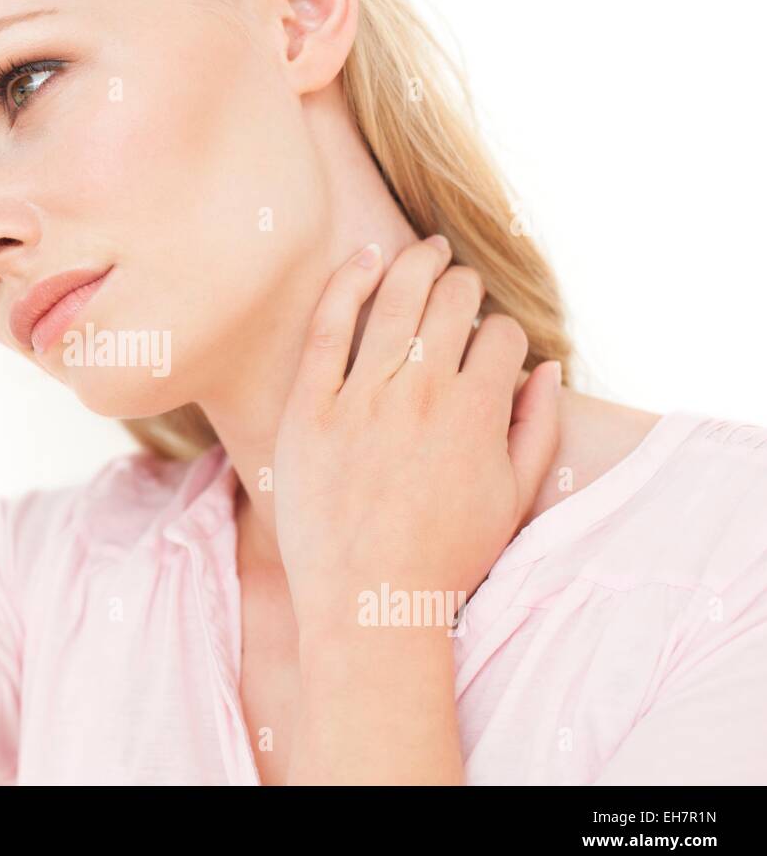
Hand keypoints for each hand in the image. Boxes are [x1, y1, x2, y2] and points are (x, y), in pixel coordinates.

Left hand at [273, 235, 561, 634]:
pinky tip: (365, 257)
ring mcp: (361, 397)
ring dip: (419, 265)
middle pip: (454, 303)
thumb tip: (547, 368)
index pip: (502, 336)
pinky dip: (349, 282)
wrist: (368, 602)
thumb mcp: (514, 499)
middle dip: (466, 287)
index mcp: (478, 413)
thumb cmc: (446, 556)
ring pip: (398, 299)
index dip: (503, 334)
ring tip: (426, 254)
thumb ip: (539, 428)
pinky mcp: (309, 407)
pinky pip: (328, 325)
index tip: (490, 345)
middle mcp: (422, 394)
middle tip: (460, 285)